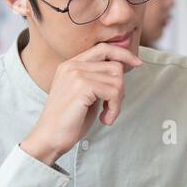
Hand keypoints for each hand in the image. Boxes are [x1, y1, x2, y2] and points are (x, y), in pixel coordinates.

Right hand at [21, 42, 142, 164]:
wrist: (49, 138)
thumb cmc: (68, 120)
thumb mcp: (84, 93)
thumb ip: (98, 79)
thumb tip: (122, 70)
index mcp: (70, 64)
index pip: (103, 48)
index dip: (123, 54)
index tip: (137, 64)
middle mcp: (72, 66)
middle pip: (115, 65)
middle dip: (120, 88)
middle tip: (112, 106)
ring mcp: (76, 75)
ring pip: (117, 80)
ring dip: (117, 102)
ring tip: (106, 114)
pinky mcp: (82, 87)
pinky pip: (113, 92)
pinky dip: (114, 109)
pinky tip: (105, 119)